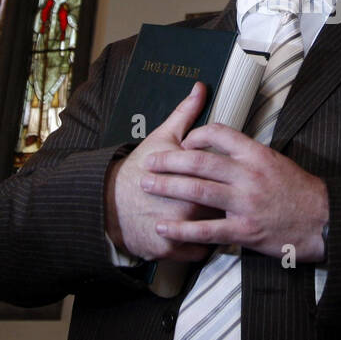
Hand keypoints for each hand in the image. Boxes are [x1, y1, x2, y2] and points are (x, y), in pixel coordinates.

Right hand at [104, 82, 223, 261]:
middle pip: (224, 205)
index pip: (225, 177)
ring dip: (220, 226)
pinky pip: (201, 252)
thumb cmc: (137, 168)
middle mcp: (187, 204)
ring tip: (219, 216)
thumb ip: (186, 114)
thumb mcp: (162, 137)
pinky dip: (202, 246)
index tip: (233, 177)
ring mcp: (180, 229)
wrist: (107, 203)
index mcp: (192, 174)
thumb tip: (201, 88)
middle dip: (228, 203)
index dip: (230, 177)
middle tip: (229, 198)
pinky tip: (203, 234)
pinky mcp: (172, 250)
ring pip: (216, 231)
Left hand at [142, 123, 329, 262]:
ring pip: (198, 191)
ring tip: (148, 185)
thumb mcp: (277, 161)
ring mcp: (245, 203)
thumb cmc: (301, 192)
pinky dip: (182, 229)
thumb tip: (225, 146)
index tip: (183, 141)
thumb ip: (249, 155)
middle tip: (150, 161)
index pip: (219, 134)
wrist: (322, 220)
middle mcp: (249, 175)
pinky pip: (206, 229)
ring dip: (168, 187)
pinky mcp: (244, 230)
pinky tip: (164, 227)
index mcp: (257, 155)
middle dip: (170, 160)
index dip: (196, 136)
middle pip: (200, 161)